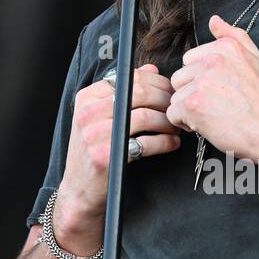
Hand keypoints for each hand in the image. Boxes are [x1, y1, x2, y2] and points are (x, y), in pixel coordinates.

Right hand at [57, 64, 179, 228]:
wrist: (79, 189)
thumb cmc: (95, 150)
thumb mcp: (101, 117)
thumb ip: (124, 91)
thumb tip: (151, 69)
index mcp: (87, 97)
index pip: (129, 78)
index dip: (157, 83)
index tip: (171, 93)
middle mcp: (88, 112)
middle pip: (140, 93)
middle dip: (166, 100)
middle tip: (178, 109)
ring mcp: (94, 134)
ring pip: (146, 117)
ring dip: (168, 122)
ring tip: (177, 128)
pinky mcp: (105, 155)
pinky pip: (145, 143)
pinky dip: (165, 142)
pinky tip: (172, 143)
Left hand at [167, 15, 258, 160]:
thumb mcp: (257, 60)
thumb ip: (234, 37)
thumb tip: (214, 21)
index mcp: (226, 47)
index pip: (191, 60)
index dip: (201, 79)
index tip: (218, 91)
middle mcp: (213, 60)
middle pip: (180, 77)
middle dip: (192, 93)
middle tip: (216, 105)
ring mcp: (202, 82)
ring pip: (176, 96)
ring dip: (189, 109)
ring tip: (213, 116)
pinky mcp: (194, 104)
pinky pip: (173, 113)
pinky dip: (185, 124)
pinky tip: (206, 126)